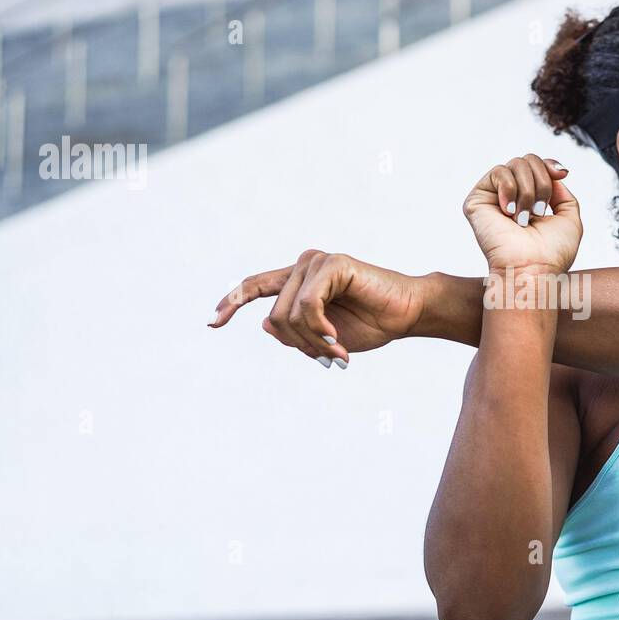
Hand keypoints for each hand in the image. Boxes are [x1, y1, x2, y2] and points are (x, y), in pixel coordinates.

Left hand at [208, 251, 424, 366]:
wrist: (407, 314)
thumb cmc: (370, 324)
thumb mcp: (324, 338)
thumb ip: (294, 332)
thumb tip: (267, 324)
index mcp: (298, 281)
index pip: (254, 287)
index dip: (230, 304)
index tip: (212, 324)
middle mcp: (303, 266)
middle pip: (275, 315)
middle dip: (299, 344)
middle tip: (328, 357)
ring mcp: (317, 262)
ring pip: (289, 314)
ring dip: (312, 341)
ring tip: (337, 350)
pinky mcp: (333, 264)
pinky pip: (307, 304)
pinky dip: (319, 327)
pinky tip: (336, 337)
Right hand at [462, 154, 581, 273]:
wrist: (533, 269)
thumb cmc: (552, 253)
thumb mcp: (569, 218)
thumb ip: (562, 193)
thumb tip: (552, 174)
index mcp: (529, 202)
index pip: (536, 166)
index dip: (549, 165)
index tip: (561, 174)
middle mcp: (511, 198)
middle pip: (528, 160)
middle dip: (542, 182)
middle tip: (540, 211)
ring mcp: (493, 199)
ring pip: (515, 164)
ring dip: (528, 190)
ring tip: (525, 218)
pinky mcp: (477, 201)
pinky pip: (498, 172)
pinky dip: (510, 189)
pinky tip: (510, 213)